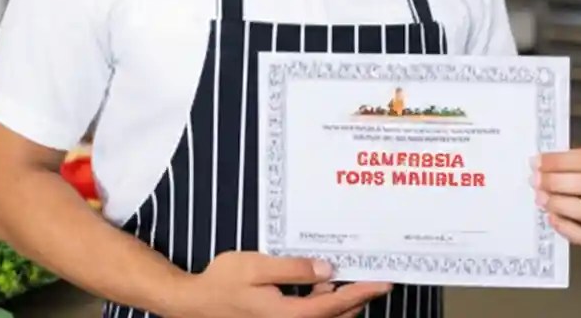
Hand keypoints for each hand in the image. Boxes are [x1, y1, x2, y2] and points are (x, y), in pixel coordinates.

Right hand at [169, 252, 390, 317]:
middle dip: (358, 297)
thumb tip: (326, 270)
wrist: (196, 305)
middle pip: (337, 316)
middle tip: (375, 277)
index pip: (336, 305)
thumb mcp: (256, 268)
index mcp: (289, 315)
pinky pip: (312, 316)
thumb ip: (292, 269)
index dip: (362, 292)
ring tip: (348, 274)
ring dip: (341, 300)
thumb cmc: (222, 283)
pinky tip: (320, 283)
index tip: (383, 282)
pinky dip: (324, 301)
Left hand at [532, 147, 580, 244]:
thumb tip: (536, 165)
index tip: (536, 163)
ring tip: (540, 198)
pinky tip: (551, 217)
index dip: (560, 161)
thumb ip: (555, 162)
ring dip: (559, 204)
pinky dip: (566, 227)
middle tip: (535, 181)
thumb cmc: (571, 176)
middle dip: (556, 182)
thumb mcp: (568, 163)